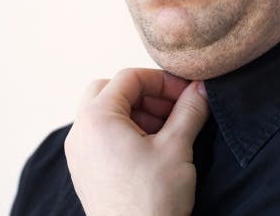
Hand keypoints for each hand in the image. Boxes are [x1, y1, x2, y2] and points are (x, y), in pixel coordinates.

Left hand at [64, 68, 209, 215]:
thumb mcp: (177, 148)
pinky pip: (102, 136)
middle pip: (110, 91)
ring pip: (106, 113)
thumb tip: (200, 88)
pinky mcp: (86, 171)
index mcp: (96, 118)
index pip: (128, 78)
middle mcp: (80, 132)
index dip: (162, 81)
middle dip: (145, 94)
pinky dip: (126, 132)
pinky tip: (153, 150)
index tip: (187, 93)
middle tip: (174, 109)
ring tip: (168, 131)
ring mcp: (80, 153)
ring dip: (137, 113)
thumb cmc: (150, 201)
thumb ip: (189, 111)